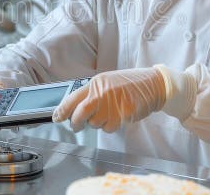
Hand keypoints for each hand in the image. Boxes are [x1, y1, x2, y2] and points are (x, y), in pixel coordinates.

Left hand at [52, 68, 166, 132]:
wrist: (153, 84)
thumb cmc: (130, 84)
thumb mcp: (108, 82)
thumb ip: (93, 93)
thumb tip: (75, 109)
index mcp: (96, 83)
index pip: (73, 98)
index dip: (62, 110)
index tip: (56, 118)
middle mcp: (102, 93)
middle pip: (80, 114)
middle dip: (75, 123)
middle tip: (76, 126)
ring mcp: (112, 104)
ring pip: (95, 123)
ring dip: (98, 123)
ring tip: (108, 114)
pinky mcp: (123, 114)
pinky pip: (109, 128)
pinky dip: (111, 126)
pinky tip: (118, 117)